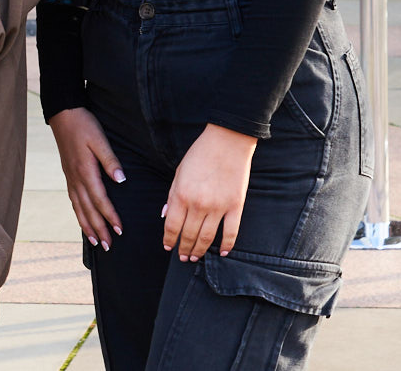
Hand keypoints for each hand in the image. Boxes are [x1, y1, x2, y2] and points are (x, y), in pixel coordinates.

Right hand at [47, 107, 124, 249]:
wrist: (63, 114)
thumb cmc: (83, 125)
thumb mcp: (99, 139)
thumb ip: (110, 161)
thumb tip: (122, 181)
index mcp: (85, 171)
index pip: (100, 200)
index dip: (110, 216)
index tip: (120, 231)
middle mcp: (76, 178)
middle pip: (88, 209)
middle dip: (99, 229)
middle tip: (109, 247)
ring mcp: (70, 178)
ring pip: (79, 207)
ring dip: (87, 226)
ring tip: (96, 242)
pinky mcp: (68, 175)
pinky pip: (73, 200)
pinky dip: (78, 214)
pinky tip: (83, 220)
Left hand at [163, 123, 256, 260]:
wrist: (227, 142)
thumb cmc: (200, 155)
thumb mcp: (179, 173)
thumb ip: (172, 196)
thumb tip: (164, 214)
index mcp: (181, 195)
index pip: (172, 225)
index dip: (169, 239)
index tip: (168, 247)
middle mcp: (199, 205)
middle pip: (189, 235)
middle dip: (184, 249)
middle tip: (183, 257)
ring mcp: (218, 207)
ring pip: (208, 238)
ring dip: (200, 251)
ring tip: (196, 258)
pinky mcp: (236, 207)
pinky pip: (231, 232)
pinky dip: (227, 245)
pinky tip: (223, 253)